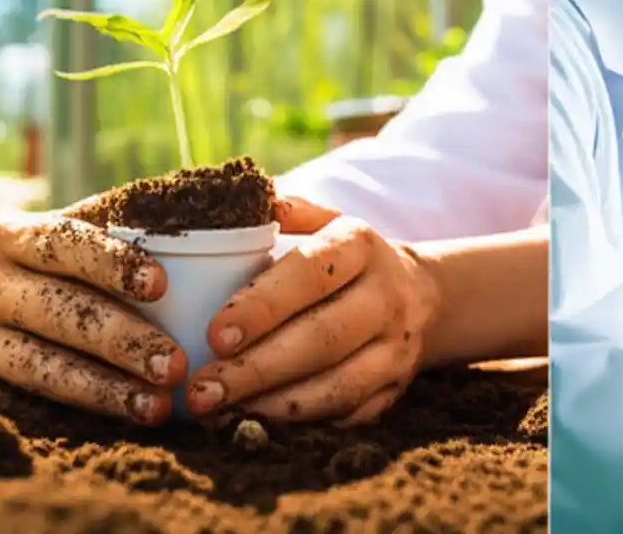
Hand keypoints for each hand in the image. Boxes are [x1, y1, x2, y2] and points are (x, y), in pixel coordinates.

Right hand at [0, 217, 183, 424]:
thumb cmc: (51, 271)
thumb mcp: (73, 240)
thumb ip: (127, 222)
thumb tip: (216, 199)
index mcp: (12, 236)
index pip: (65, 243)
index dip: (112, 263)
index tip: (161, 285)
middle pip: (61, 313)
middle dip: (124, 340)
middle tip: (177, 364)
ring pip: (42, 367)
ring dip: (106, 389)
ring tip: (158, 405)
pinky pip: (25, 404)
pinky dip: (76, 415)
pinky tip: (118, 422)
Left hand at [185, 197, 442, 424]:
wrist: (423, 295)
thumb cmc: (345, 258)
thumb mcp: (323, 221)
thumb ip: (282, 211)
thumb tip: (234, 199)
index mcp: (361, 245)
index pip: (311, 275)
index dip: (262, 306)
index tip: (213, 334)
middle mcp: (387, 297)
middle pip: (323, 339)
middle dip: (256, 369)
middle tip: (200, 389)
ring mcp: (396, 347)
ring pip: (338, 386)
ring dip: (272, 404)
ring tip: (218, 411)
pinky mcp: (395, 389)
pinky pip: (347, 413)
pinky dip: (298, 423)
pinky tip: (252, 421)